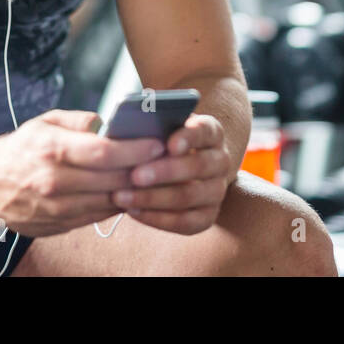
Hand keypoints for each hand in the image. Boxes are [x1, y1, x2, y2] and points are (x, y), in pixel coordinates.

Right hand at [0, 109, 162, 236]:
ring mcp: (54, 208)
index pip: (104, 152)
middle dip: (142, 170)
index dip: (136, 149)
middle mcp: (53, 181)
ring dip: (133, 191)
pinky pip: (96, 217)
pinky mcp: (56, 226)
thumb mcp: (46, 122)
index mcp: (52, 149)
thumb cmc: (20, 148)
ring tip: (151, 177)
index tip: (158, 143)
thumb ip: (81, 121)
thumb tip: (113, 123)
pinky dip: (114, 205)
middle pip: (111, 179)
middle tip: (166, 161)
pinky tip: (126, 193)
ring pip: (107, 202)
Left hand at [111, 114, 231, 234]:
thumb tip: (133, 122)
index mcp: (211, 133)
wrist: (182, 169)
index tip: (170, 145)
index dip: (189, 137)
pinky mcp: (208, 216)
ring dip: (153, 198)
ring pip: (189, 196)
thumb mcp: (161, 127)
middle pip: (199, 166)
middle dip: (165, 172)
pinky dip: (157, 218)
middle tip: (135, 175)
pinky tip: (133, 211)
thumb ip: (153, 125)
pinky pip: (184, 221)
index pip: (204, 131)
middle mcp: (220, 161)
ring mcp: (217, 190)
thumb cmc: (162, 141)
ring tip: (123, 196)